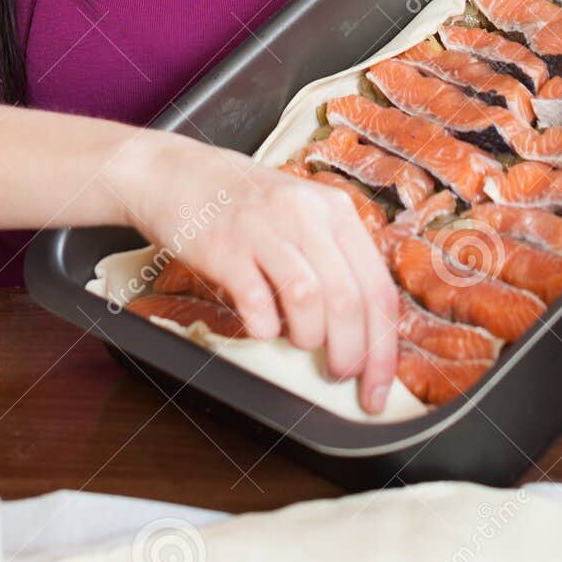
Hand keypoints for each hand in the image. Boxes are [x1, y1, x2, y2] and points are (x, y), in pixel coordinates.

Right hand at [115, 130, 399, 413]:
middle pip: (349, 298)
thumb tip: (364, 333)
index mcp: (336, 211)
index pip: (378, 288)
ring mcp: (264, 228)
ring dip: (309, 337)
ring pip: (310, 298)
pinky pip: (257, 302)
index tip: (378, 387)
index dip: (383, 348)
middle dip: (350, 352)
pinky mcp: (225, 247)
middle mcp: (306, 214)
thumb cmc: (247, 205)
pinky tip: (262, 325)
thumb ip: (335, 261)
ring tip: (300, 342)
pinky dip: (265, 328)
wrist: (178, 174)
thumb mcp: (304, 217)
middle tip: (339, 373)